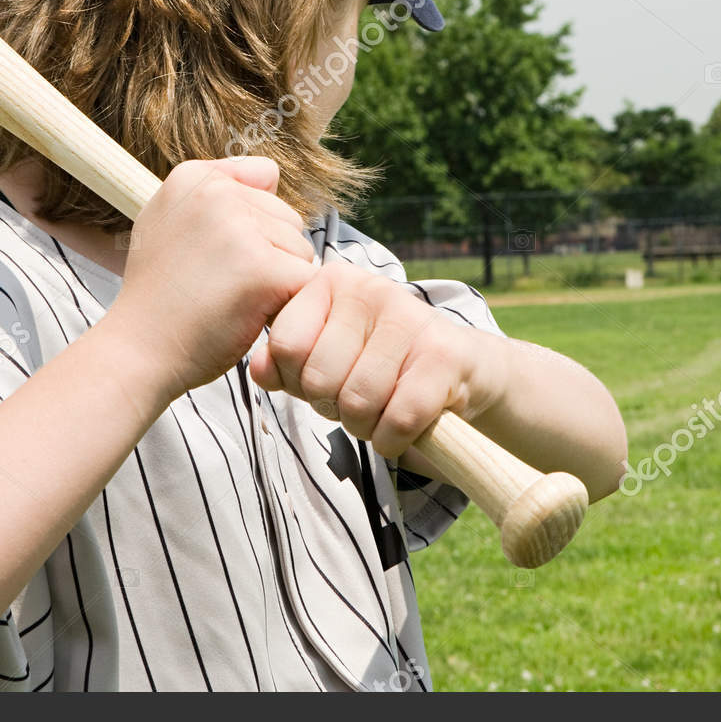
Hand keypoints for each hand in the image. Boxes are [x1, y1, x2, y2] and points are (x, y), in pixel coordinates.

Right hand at [108, 157, 316, 398]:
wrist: (138, 351)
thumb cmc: (160, 296)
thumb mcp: (167, 221)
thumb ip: (215, 190)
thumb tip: (273, 172)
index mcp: (193, 178)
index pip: (264, 181)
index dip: (253, 224)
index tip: (217, 254)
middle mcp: (217, 194)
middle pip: (287, 219)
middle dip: (269, 254)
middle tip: (222, 285)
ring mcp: (241, 230)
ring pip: (300, 251)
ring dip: (279, 282)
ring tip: (232, 300)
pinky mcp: (265, 269)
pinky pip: (306, 281)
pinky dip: (287, 305)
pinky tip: (250, 316)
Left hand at [249, 262, 479, 459]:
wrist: (462, 369)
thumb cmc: (379, 364)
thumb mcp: (324, 357)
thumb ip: (283, 362)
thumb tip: (258, 368)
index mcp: (331, 282)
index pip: (285, 345)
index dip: (295, 380)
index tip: (319, 381)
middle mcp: (369, 289)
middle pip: (318, 379)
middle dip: (332, 408)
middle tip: (355, 400)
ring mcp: (410, 318)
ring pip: (357, 402)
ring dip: (365, 427)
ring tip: (380, 411)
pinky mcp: (444, 354)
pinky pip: (399, 418)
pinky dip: (394, 439)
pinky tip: (403, 428)